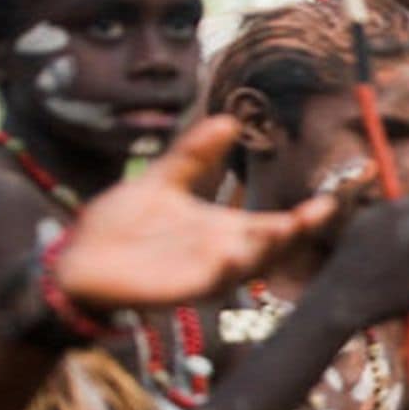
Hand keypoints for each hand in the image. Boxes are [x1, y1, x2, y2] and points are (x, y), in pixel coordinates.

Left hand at [56, 116, 338, 309]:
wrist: (78, 260)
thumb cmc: (121, 225)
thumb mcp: (161, 181)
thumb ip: (194, 155)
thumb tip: (228, 120)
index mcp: (225, 230)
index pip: (275, 223)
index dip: (305, 215)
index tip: (331, 197)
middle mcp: (225, 253)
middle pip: (273, 247)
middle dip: (299, 232)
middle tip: (321, 211)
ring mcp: (206, 273)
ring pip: (249, 265)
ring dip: (268, 249)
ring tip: (286, 227)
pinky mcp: (182, 289)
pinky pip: (209, 283)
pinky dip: (223, 270)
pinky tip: (231, 253)